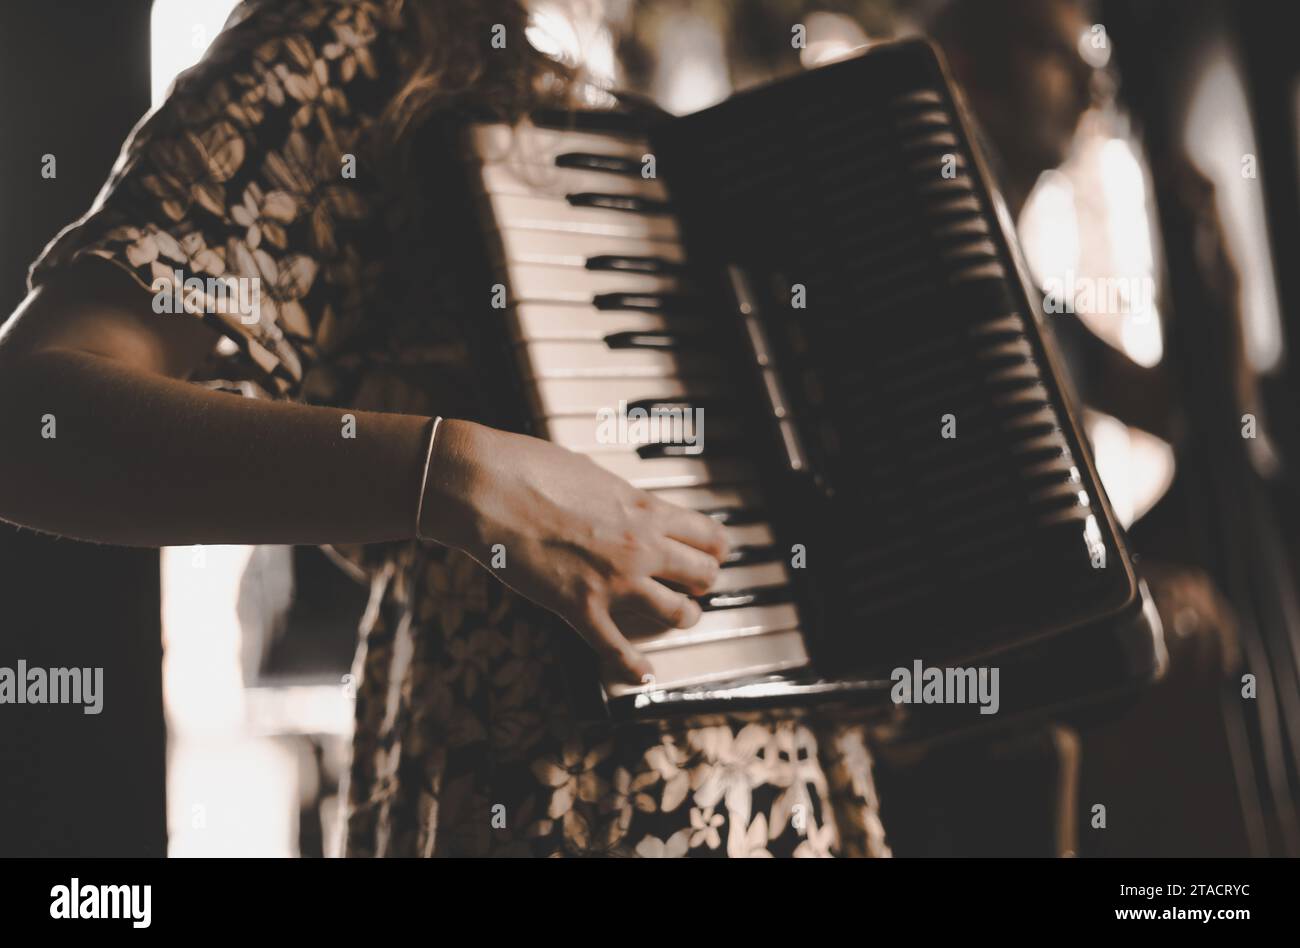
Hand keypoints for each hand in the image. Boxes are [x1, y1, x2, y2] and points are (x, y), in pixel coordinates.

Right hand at [419, 419, 728, 682]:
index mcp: (646, 509)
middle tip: (695, 586)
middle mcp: (642, 547)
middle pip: (703, 575)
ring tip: (681, 617)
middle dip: (703, 583)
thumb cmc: (534, 469)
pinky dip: (634, 668)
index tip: (709, 554)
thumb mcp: (596, 476)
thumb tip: (632, 510)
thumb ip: (623, 501)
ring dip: (684, 617)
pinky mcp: (580, 607)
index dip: (714, 549)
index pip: (708, 535)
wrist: (489, 488)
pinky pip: (617, 648)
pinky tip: (644, 676)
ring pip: (677, 612)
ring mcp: (614, 581)